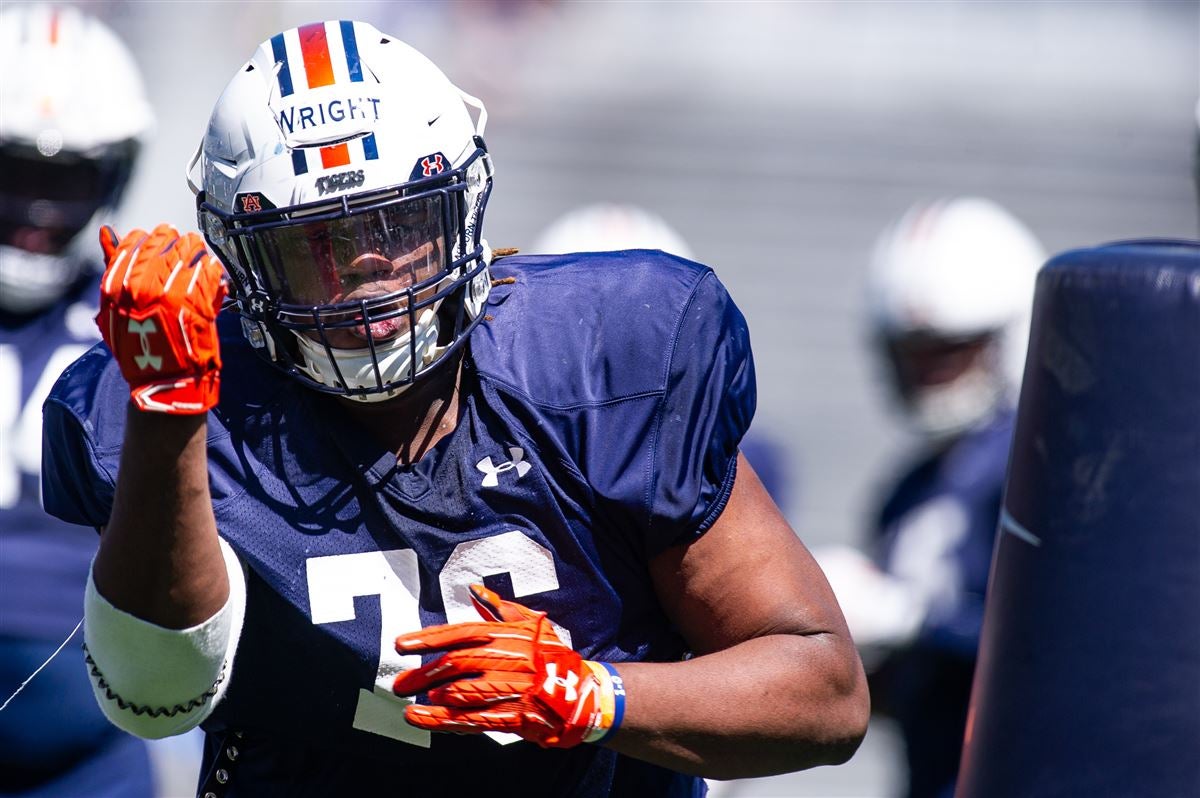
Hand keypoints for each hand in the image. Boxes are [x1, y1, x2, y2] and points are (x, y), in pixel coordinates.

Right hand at [97, 224, 225, 413]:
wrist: (163, 378)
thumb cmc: (138, 345)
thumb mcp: (115, 306)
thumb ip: (113, 266)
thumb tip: (106, 232)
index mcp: (118, 285)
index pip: (136, 241)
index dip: (152, 240)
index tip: (161, 243)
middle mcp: (142, 286)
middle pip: (165, 242)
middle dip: (176, 243)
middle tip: (185, 246)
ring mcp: (170, 293)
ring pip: (189, 252)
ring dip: (196, 252)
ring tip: (199, 259)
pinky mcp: (197, 302)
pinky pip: (209, 271)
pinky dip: (213, 270)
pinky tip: (213, 274)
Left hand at [392, 585, 624, 748]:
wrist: (583, 692)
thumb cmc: (552, 655)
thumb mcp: (530, 623)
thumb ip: (499, 607)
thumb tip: (474, 589)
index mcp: (508, 635)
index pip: (461, 632)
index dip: (429, 638)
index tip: (402, 643)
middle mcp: (507, 660)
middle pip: (456, 663)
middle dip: (424, 673)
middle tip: (399, 683)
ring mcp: (510, 689)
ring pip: (462, 692)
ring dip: (432, 698)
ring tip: (408, 704)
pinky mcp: (513, 716)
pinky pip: (473, 719)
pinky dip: (443, 720)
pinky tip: (422, 719)